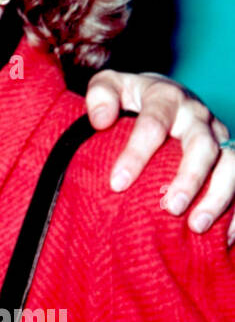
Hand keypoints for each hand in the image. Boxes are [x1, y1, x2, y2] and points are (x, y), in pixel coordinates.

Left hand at [85, 70, 234, 242]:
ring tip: (197, 226)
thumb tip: (100, 120)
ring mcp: (218, 136)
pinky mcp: (229, 156)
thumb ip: (100, 95)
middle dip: (189, 179)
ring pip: (232, 164)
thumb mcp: (111, 85)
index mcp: (167, 98)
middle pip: (202, 146)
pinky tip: (226, 236)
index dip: (136, 153)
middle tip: (170, 208)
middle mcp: (197, 116)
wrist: (165, 95)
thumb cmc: (130, 97)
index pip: (154, 124)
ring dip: (218, 197)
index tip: (117, 183)